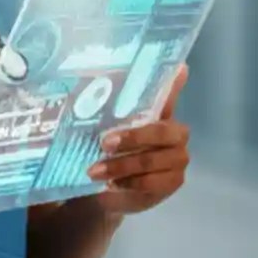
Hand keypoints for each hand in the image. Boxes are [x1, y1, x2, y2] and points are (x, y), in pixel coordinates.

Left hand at [85, 64, 190, 214]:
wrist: (112, 189)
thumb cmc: (110, 152)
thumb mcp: (103, 130)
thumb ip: (100, 112)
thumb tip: (77, 89)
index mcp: (160, 114)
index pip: (170, 94)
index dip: (175, 83)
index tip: (181, 68)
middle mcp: (176, 133)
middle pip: (162, 131)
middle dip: (133, 138)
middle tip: (104, 143)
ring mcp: (178, 158)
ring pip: (152, 160)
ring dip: (121, 165)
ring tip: (95, 171)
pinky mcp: (173, 182)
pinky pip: (152, 182)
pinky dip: (129, 182)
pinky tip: (112, 183)